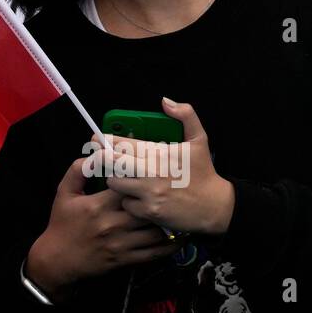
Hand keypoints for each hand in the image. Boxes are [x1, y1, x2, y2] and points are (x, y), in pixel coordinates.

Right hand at [26, 155, 177, 297]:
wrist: (58, 259)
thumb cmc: (62, 223)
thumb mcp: (64, 193)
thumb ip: (78, 171)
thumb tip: (94, 155)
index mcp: (98, 205)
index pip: (127, 188)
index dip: (141, 179)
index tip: (153, 173)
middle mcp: (112, 224)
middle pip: (146, 210)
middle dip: (161, 201)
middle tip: (177, 192)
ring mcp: (121, 244)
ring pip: (155, 233)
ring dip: (170, 224)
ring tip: (182, 214)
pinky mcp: (125, 260)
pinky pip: (153, 253)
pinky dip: (169, 246)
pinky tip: (179, 238)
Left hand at [99, 97, 234, 235]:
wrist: (216, 206)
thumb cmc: (204, 172)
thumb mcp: (198, 140)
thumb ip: (185, 115)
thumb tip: (165, 101)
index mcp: (158, 152)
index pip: (121, 143)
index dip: (104, 140)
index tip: (96, 139)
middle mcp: (151, 172)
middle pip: (110, 162)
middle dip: (102, 159)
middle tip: (100, 159)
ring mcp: (149, 193)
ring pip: (115, 184)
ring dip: (117, 181)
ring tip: (125, 178)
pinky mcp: (150, 211)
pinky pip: (126, 204)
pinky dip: (129, 201)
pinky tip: (139, 197)